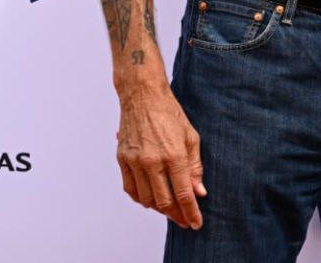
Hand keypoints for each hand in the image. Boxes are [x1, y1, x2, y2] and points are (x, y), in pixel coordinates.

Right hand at [116, 82, 204, 228]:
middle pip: (164, 201)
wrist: (143, 97)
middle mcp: (152, 161)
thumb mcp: (191, 137)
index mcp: (174, 155)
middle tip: (184, 220)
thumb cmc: (170, 114)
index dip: (190, 212)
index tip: (195, 223)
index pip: (183, 194)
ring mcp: (135, 162)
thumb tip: (198, 192)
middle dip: (177, 215)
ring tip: (170, 210)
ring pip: (146, 199)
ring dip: (159, 209)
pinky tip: (150, 200)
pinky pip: (130, 189)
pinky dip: (141, 199)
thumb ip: (195, 167)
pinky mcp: (122, 160)